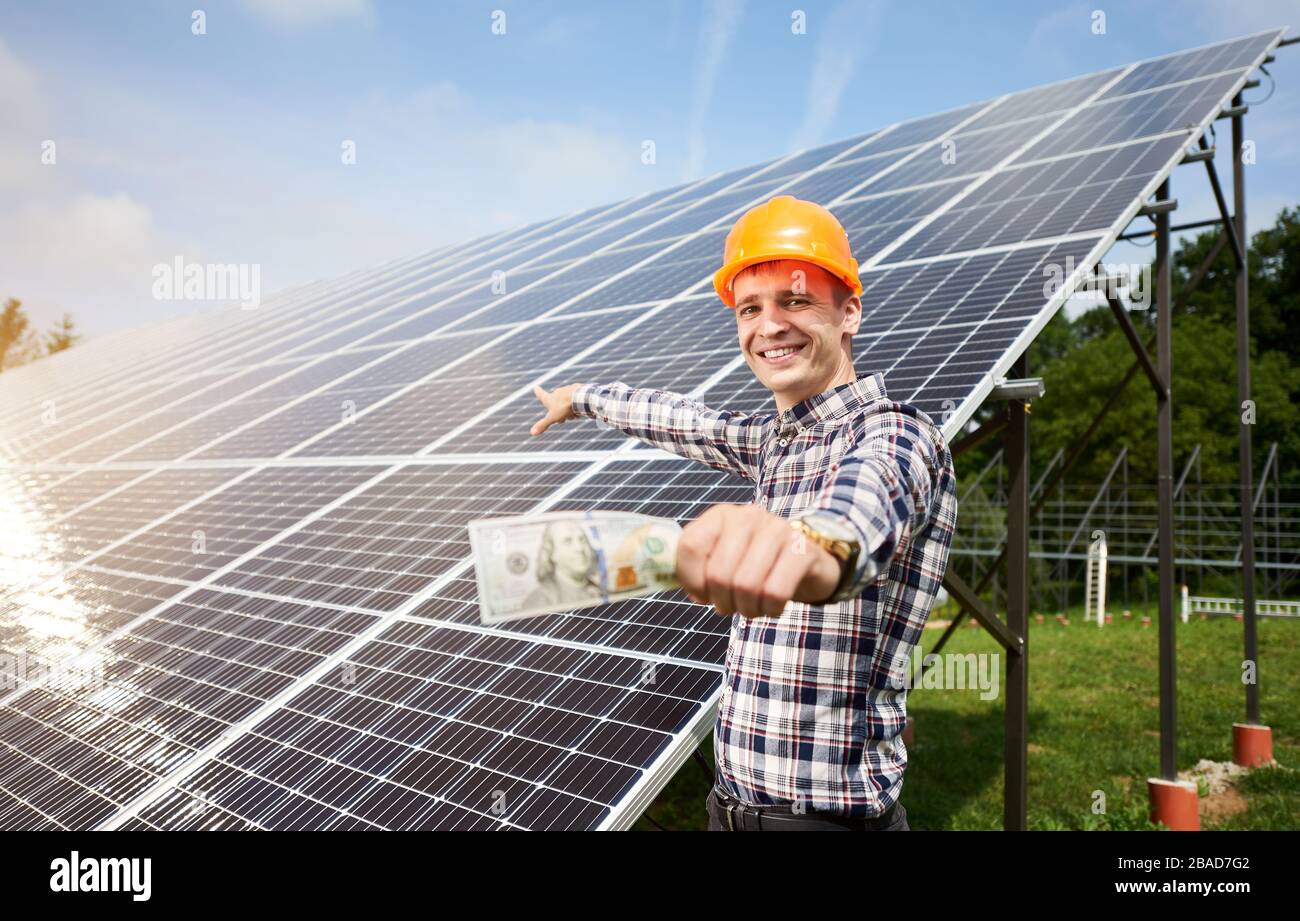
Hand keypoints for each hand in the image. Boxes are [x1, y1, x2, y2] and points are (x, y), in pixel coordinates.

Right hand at [530, 383, 580, 435]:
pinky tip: (581, 409)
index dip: (538, 391)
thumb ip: (543, 425)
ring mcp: (567, 389)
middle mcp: (557, 392)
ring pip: (566, 401)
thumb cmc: (564, 408)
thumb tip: (532, 433)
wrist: (580, 398)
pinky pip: (575, 398)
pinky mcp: (577, 389)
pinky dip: (577, 404)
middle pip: (555, 401)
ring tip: (574, 413)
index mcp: (549, 398)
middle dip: (558, 410)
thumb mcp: (553, 418)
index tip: (535, 387)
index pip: (540, 394)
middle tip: (563, 420)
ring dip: (569, 409)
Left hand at [675, 504, 842, 618]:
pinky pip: (775, 592)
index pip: (690, 546)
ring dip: (746, 609)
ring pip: (746, 585)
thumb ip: (699, 571)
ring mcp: (778, 530)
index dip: (691, 580)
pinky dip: (770, 609)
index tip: (703, 594)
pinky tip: (772, 607)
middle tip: (730, 607)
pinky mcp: (802, 550)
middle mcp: (748, 516)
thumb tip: (696, 593)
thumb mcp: (723, 560)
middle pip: (718, 573)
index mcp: (721, 515)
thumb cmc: (756, 564)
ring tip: (751, 608)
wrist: (806, 561)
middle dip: (722, 602)